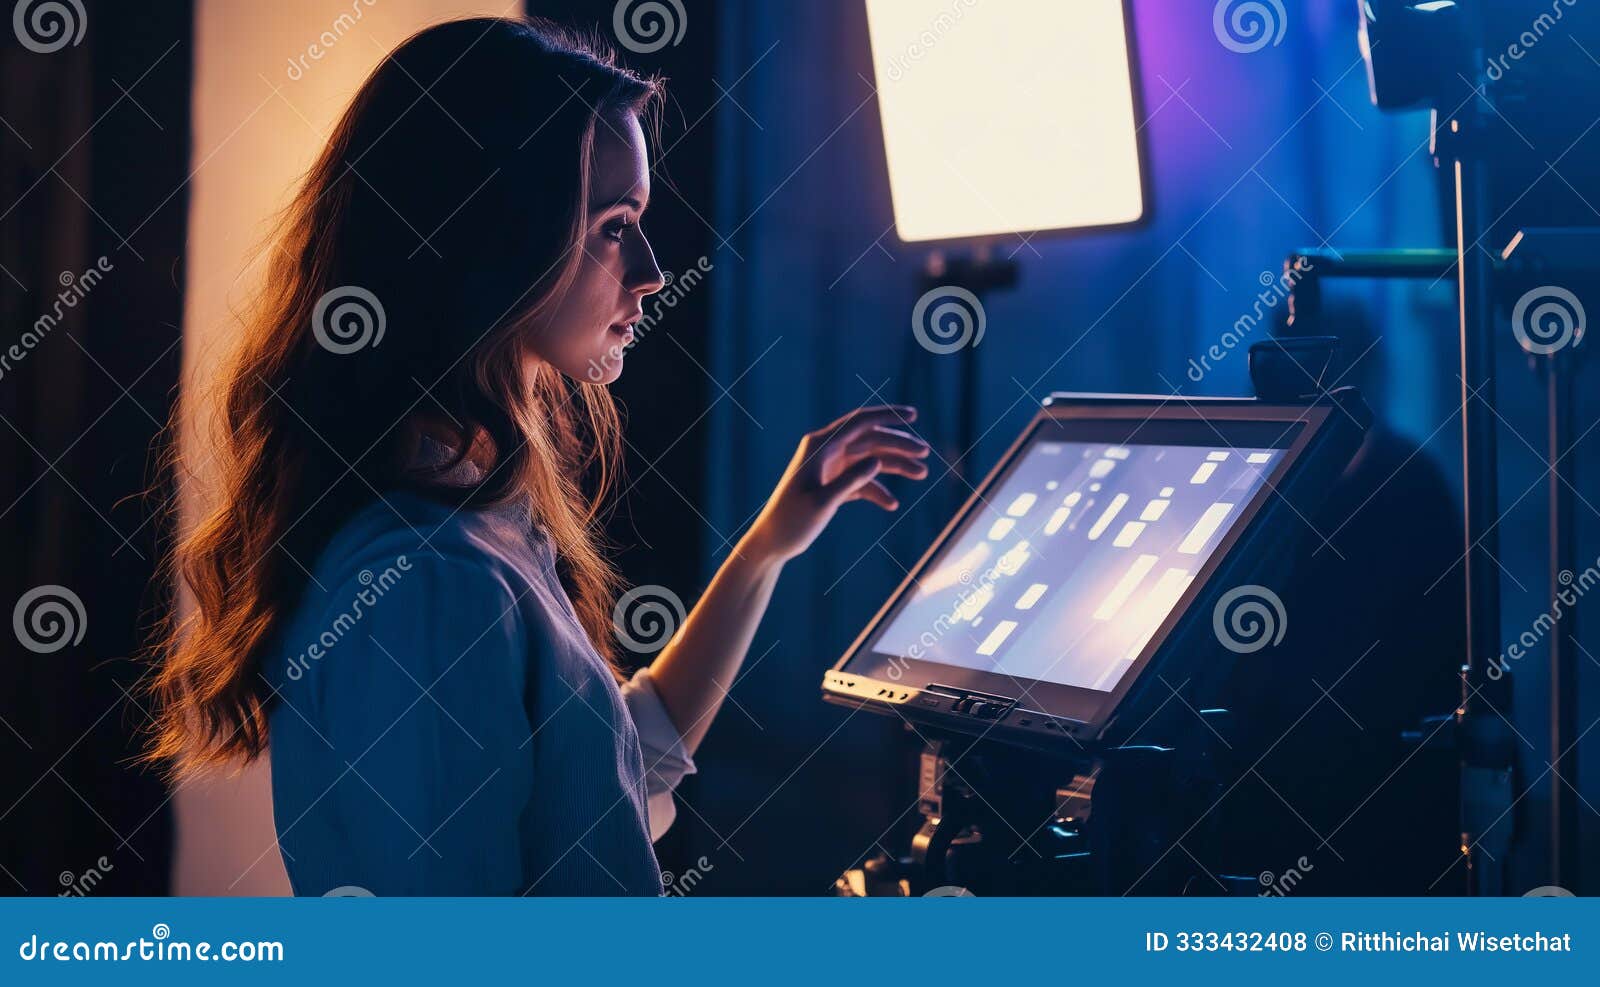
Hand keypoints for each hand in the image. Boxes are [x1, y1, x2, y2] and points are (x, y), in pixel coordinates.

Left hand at [742, 405, 930, 564]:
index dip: (888, 416)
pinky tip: (891, 504)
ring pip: (869, 458)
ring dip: (894, 465)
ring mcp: (830, 467)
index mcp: (820, 446)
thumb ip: (851, 481)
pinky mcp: (832, 485)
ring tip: (921, 474)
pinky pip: (862, 480)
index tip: (914, 416)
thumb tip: (879, 462)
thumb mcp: (823, 503)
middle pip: (870, 439)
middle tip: (925, 454)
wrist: (772, 542)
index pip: (860, 422)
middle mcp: (826, 451)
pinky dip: (877, 490)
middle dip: (898, 445)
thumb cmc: (792, 521)